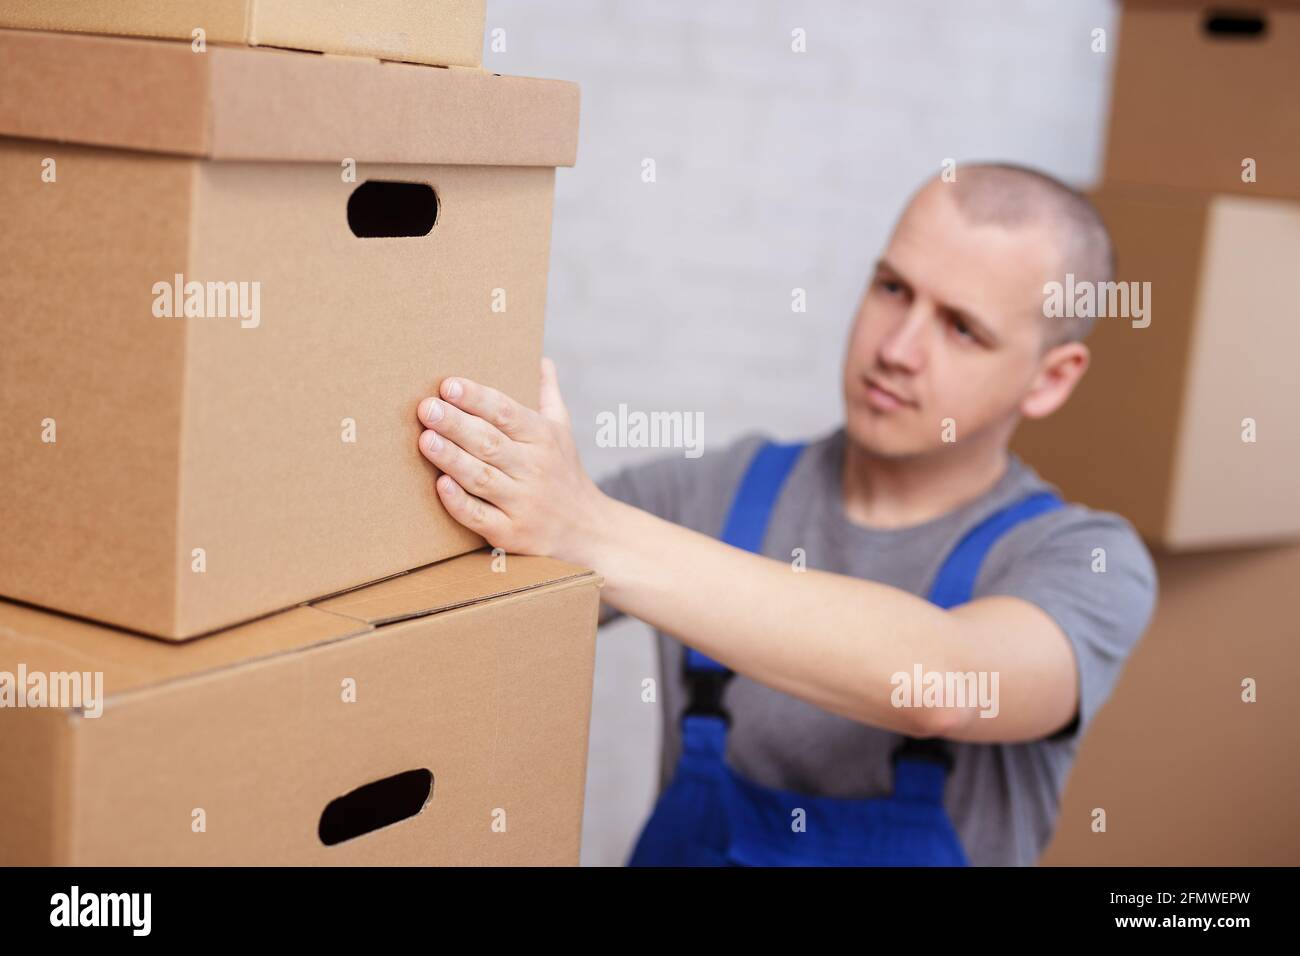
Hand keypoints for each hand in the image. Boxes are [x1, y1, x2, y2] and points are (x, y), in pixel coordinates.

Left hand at [416, 358, 607, 565]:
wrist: (588, 531)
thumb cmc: (565, 473)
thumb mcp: (563, 431)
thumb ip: (548, 395)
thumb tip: (542, 359)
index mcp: (543, 438)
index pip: (507, 413)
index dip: (477, 398)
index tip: (449, 385)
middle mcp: (534, 468)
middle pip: (490, 442)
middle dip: (456, 424)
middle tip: (427, 408)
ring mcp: (522, 502)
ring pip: (481, 477)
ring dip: (452, 458)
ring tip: (425, 439)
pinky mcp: (510, 533)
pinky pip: (480, 516)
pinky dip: (460, 502)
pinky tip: (440, 485)